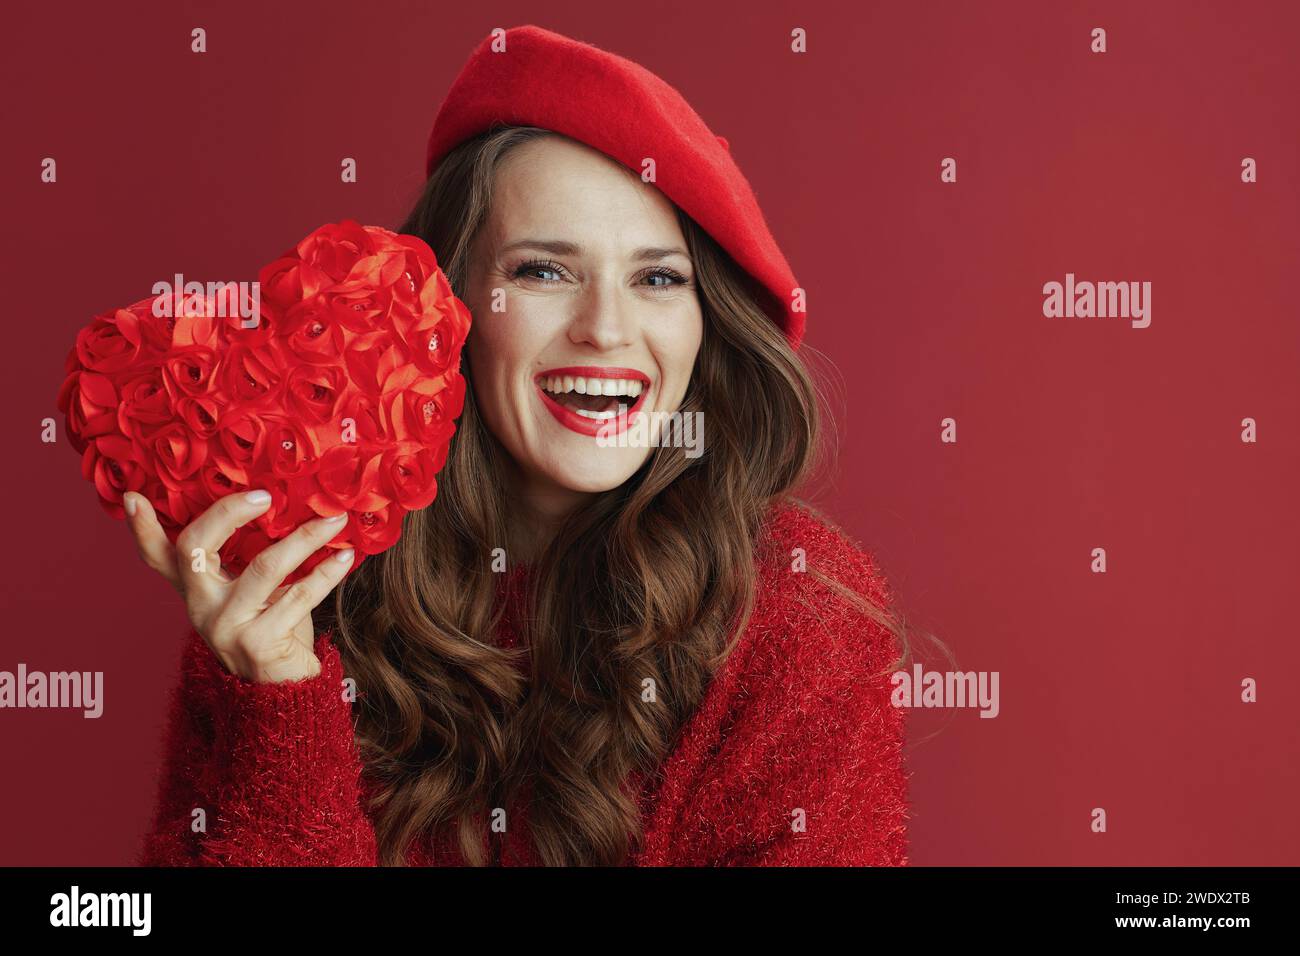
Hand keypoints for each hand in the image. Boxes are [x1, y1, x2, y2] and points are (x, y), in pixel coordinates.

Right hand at [123, 489, 353, 683]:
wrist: (284, 693)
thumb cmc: (272, 629)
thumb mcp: (250, 591)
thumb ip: (245, 557)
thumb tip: (273, 500)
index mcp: (195, 589)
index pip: (157, 556)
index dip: (142, 528)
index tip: (133, 497)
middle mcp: (201, 606)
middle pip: (195, 548)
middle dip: (228, 513)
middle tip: (265, 495)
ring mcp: (226, 626)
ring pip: (263, 567)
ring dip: (304, 539)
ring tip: (334, 522)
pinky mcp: (258, 643)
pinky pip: (298, 597)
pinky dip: (327, 574)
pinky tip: (346, 558)